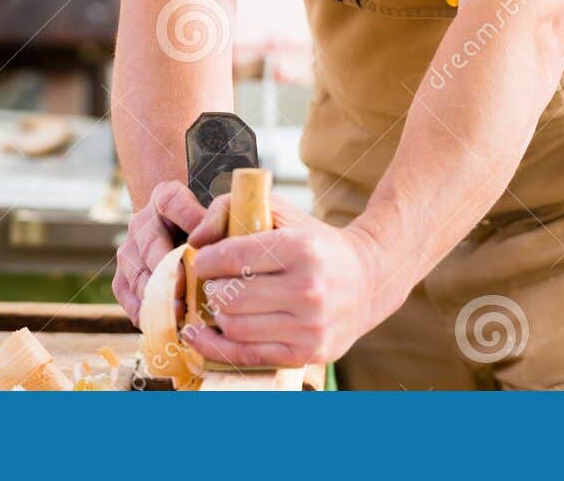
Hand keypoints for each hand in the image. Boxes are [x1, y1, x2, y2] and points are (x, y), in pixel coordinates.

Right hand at [112, 181, 206, 323]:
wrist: (172, 230)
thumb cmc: (202, 226)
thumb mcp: (213, 211)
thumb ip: (219, 220)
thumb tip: (213, 245)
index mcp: (165, 198)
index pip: (175, 202)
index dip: (188, 222)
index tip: (197, 245)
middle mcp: (141, 223)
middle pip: (151, 247)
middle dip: (168, 272)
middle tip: (184, 290)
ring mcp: (127, 251)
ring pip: (137, 275)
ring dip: (156, 296)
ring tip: (177, 313)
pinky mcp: (121, 277)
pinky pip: (127, 297)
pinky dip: (143, 312)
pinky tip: (161, 323)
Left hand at [182, 194, 388, 366]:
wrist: (368, 280)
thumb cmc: (315, 243)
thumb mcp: (282, 212)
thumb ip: (232, 208)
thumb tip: (196, 240)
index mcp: (301, 249)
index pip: (233, 258)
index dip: (206, 261)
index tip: (203, 261)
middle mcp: (308, 290)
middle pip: (230, 296)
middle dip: (210, 288)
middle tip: (212, 283)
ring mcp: (310, 327)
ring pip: (235, 327)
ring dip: (215, 315)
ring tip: (218, 303)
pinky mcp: (308, 353)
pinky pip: (247, 356)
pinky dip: (216, 346)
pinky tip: (199, 335)